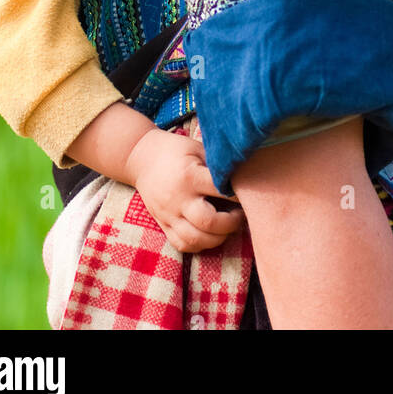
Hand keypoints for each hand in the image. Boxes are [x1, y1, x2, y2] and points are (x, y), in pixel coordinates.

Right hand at [125, 127, 244, 253]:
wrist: (141, 157)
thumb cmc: (176, 150)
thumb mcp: (197, 148)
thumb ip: (217, 164)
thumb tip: (245, 175)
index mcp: (189, 176)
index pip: (220, 190)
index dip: (239, 195)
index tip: (251, 194)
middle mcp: (178, 198)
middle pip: (208, 222)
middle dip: (231, 223)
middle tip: (241, 214)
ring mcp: (168, 214)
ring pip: (195, 239)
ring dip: (217, 238)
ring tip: (228, 227)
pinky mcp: (163, 224)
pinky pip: (182, 244)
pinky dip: (199, 245)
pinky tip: (210, 235)